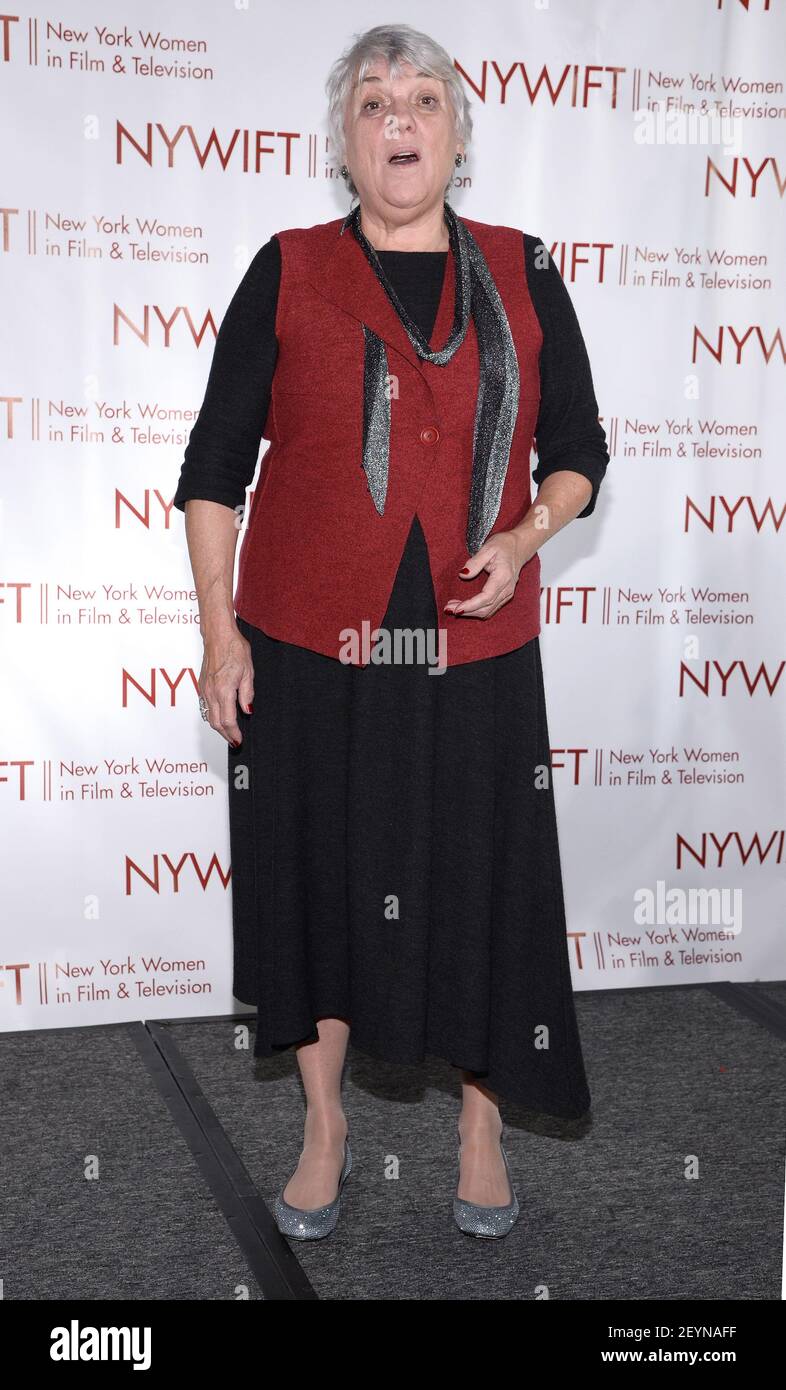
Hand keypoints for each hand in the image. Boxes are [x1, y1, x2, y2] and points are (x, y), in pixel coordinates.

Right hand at [198, 623, 254, 746]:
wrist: (218, 635)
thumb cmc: (234, 649)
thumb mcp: (248, 672)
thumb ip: (247, 693)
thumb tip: (248, 710)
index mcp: (224, 690)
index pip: (228, 720)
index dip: (234, 734)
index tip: (239, 740)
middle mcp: (211, 692)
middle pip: (216, 723)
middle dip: (225, 735)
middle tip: (235, 741)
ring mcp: (204, 689)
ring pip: (208, 716)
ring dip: (218, 727)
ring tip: (229, 732)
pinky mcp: (202, 685)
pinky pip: (205, 706)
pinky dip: (213, 716)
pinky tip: (221, 716)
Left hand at [443, 529, 533, 619]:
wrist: (520, 546)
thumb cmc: (504, 545)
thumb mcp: (488, 548)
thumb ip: (475, 562)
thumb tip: (463, 574)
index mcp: (502, 577)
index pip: (486, 597)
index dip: (470, 605)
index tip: (456, 609)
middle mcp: (507, 589)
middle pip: (486, 608)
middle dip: (466, 611)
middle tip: (448, 608)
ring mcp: (507, 593)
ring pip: (488, 611)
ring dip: (470, 612)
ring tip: (452, 607)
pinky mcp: (505, 595)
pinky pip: (490, 608)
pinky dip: (476, 610)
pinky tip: (465, 606)